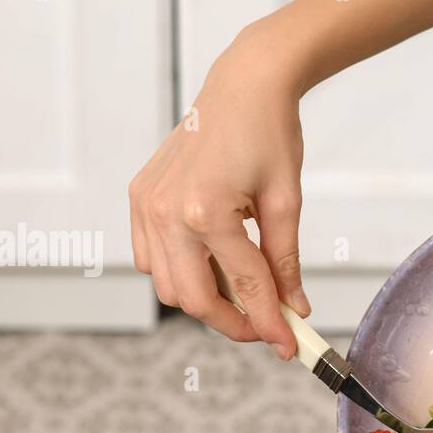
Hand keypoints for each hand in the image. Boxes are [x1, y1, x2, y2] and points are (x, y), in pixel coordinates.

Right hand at [128, 15, 308, 356]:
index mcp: (206, 211)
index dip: (269, 323)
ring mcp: (146, 206)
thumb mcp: (287, 203)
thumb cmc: (270, 134)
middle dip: (234, 322)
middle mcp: (166, 212)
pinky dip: (181, 273)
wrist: (243, 86)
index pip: (243, 286)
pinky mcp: (139, 199)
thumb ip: (285, 264)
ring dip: (206, 300)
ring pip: (168, 286)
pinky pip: (151, 260)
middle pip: (194, 300)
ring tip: (246, 292)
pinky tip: (214, 264)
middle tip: (268, 328)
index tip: (289, 346)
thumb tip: (294, 310)